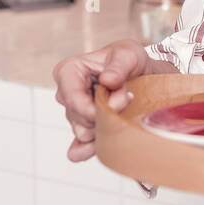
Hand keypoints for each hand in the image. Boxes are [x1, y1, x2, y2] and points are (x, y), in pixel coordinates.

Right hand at [52, 39, 151, 161]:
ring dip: (107, 126)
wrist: (138, 72)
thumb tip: (107, 80)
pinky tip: (105, 144)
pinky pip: (78, 149)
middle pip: (81, 120)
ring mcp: (72, 113)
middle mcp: (65, 94)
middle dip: (107, 115)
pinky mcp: (81, 128)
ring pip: (84, 134)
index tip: (124, 99)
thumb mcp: (127, 55)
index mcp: (67, 72)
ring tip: (122, 108)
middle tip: (128, 98)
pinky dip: (92, 149)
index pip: (75, 101)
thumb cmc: (128, 59)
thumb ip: (118, 67)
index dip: (99, 108)